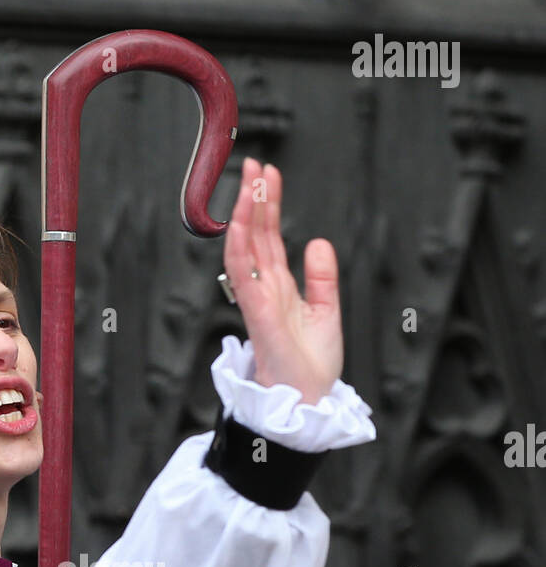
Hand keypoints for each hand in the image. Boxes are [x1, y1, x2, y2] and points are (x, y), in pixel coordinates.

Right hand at [223, 159, 342, 405]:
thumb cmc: (313, 368)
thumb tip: (317, 241)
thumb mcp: (326, 313)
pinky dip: (241, 246)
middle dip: (255, 200)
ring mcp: (258, 300)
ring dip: (246, 214)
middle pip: (256, 237)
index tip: (270, 176)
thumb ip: (321, 278)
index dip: (269, 207)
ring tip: (250, 180)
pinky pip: (243, 274)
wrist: (309, 401)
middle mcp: (265, 291)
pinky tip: (243, 221)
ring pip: (245, 248)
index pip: (269, 240)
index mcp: (279, 290)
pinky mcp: (258, 313)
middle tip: (256, 164)